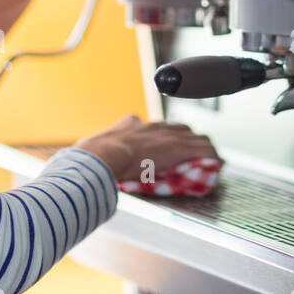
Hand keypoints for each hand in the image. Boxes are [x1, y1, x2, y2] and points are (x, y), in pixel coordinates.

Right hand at [75, 115, 220, 180]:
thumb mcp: (91, 153)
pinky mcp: (178, 147)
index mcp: (129, 125)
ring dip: (201, 147)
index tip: (161, 144)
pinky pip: (203, 149)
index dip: (160, 136)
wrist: (102, 157)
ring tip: (207, 158)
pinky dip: (211, 157)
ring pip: (193, 137)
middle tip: (189, 151)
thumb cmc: (91, 158)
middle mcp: (150, 127)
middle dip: (184, 139)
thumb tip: (76, 168)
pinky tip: (217, 164)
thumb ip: (92, 157)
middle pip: (176, 128)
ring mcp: (165, 135)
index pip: (151, 127)